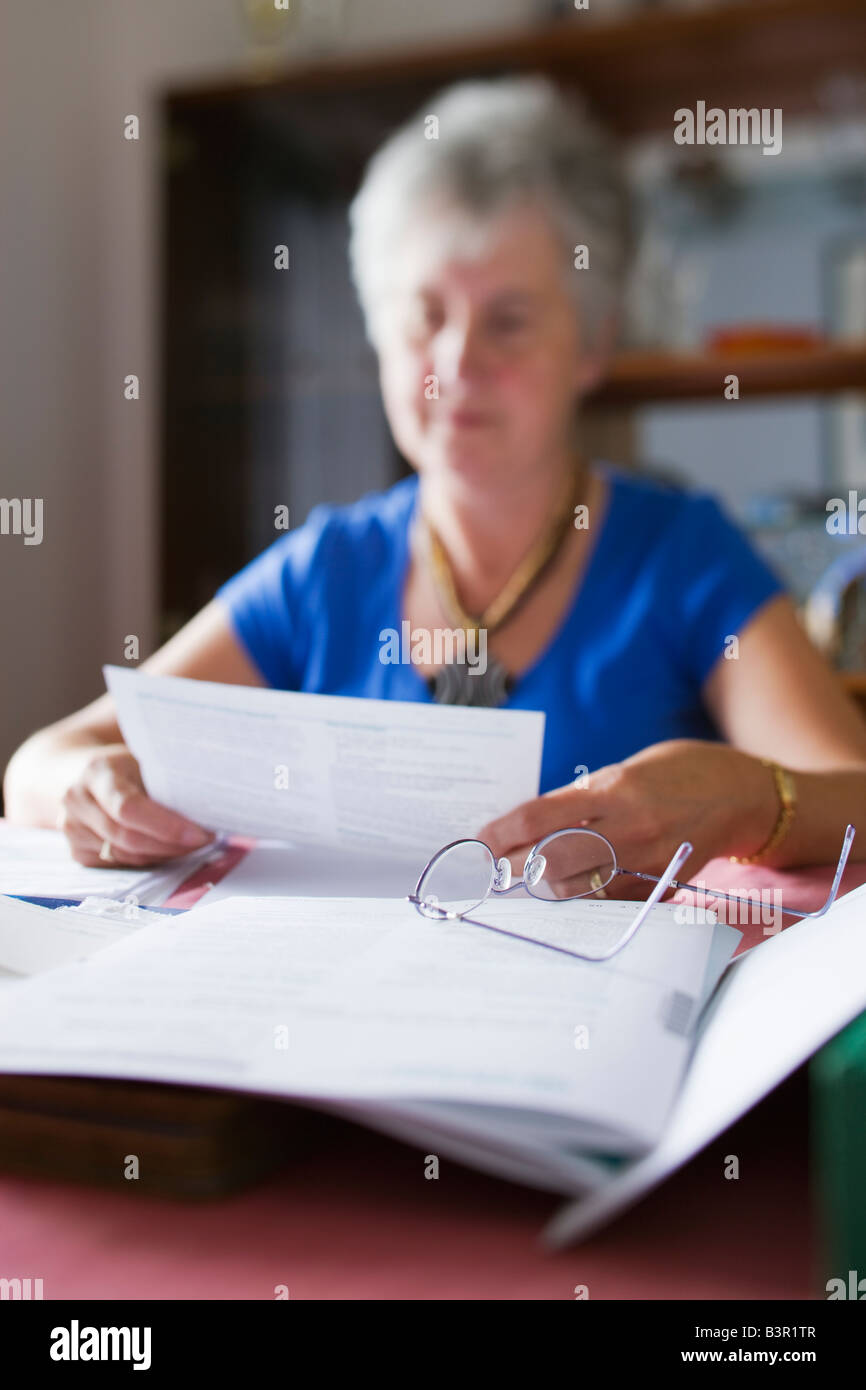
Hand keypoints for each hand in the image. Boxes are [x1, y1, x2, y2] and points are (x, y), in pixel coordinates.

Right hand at [57, 744, 214, 866]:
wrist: (75, 772)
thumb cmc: (122, 766)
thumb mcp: (141, 760)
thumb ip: (165, 780)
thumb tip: (212, 804)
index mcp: (96, 772)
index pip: (129, 808)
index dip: (166, 826)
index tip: (199, 833)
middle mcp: (77, 800)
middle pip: (128, 837)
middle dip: (171, 844)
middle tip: (204, 840)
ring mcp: (72, 828)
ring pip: (126, 855)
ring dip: (164, 854)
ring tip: (192, 844)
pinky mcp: (76, 850)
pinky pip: (118, 864)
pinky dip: (148, 859)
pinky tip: (167, 849)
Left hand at [477, 739, 777, 900]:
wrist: (741, 794)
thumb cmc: (673, 774)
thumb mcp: (620, 773)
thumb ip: (579, 800)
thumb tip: (528, 829)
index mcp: (612, 791)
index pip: (537, 818)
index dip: (500, 834)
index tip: (479, 842)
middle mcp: (627, 829)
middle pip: (549, 861)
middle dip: (511, 869)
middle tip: (486, 872)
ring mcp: (644, 864)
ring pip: (576, 890)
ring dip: (539, 891)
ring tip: (514, 888)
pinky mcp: (659, 888)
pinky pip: (608, 904)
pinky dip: (580, 902)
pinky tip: (561, 900)